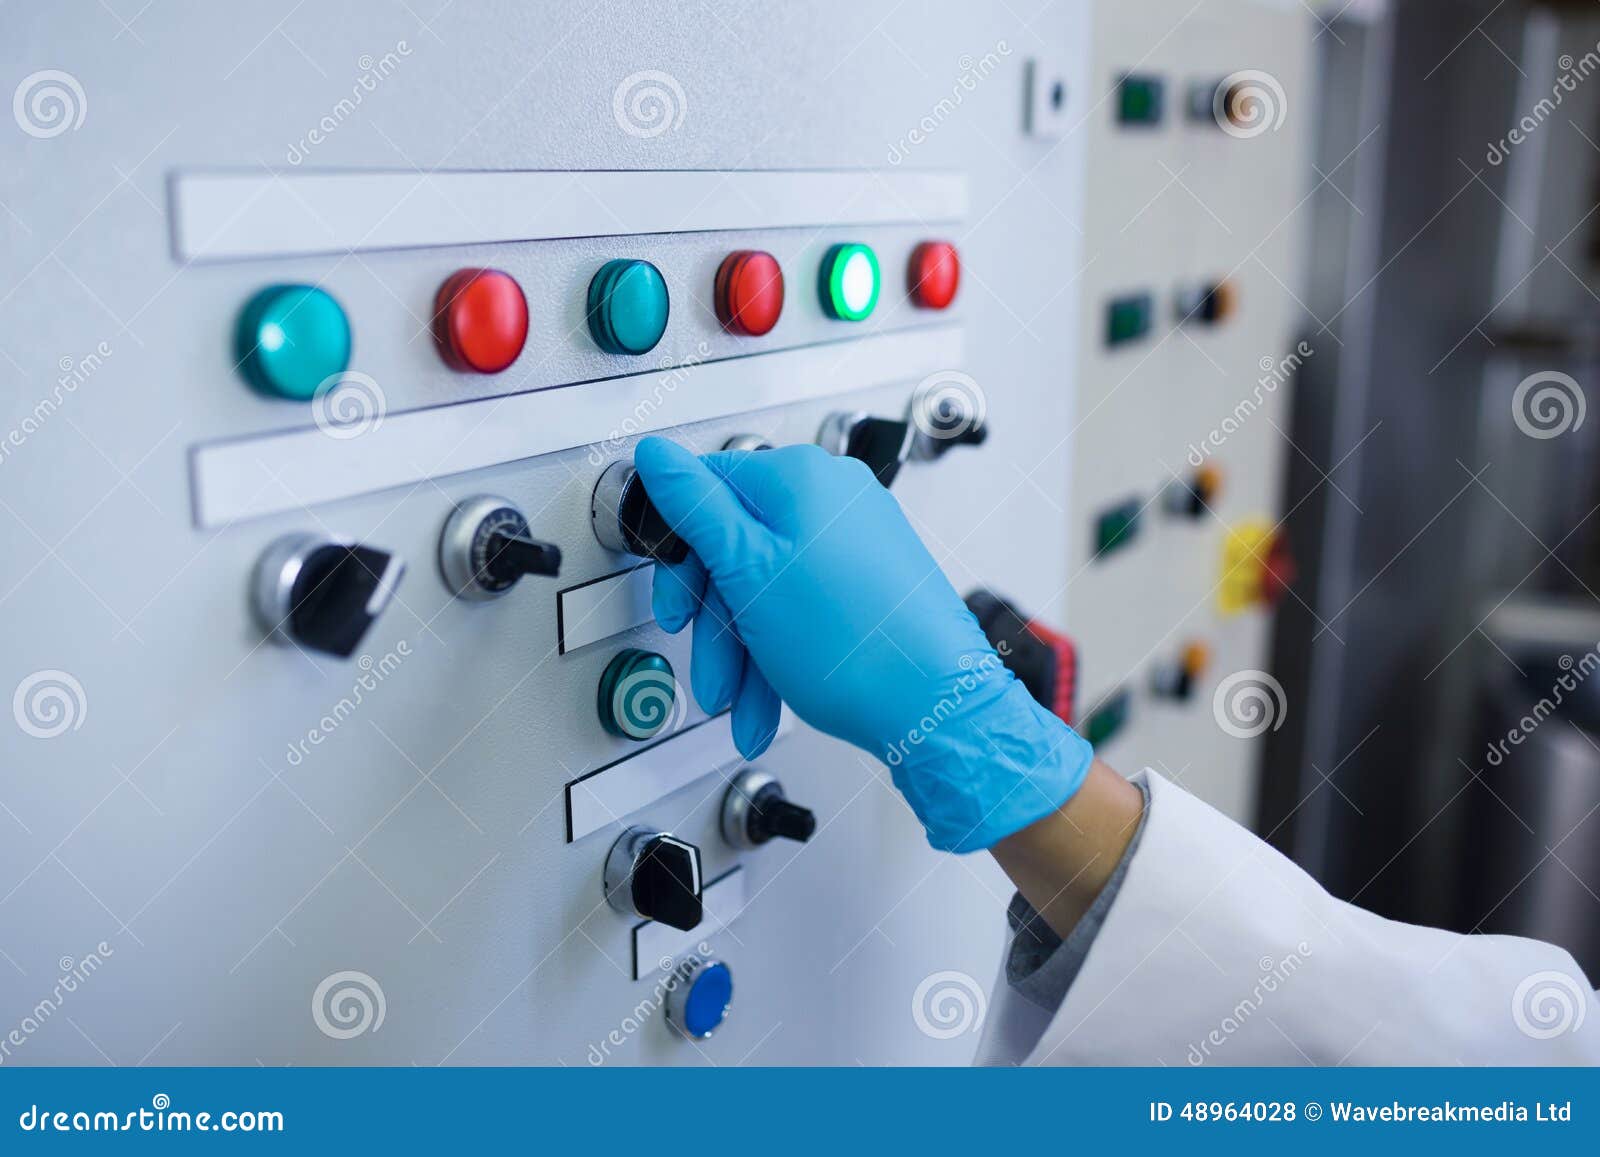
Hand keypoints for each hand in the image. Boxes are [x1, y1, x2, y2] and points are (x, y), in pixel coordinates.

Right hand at [632, 437, 1091, 851]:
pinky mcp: (874, 582)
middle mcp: (835, 498)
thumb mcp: (747, 571)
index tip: (675, 599)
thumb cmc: (855, 645)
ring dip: (743, 653)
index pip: (706, 489)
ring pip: (769, 588)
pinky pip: (805, 608)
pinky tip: (768, 703)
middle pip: (737, 549)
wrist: (936, 708)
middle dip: (715, 622)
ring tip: (740, 704)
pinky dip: (779, 654)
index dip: (680, 554)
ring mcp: (858, 540)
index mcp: (800, 479)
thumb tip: (657, 455)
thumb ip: (695, 507)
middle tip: (707, 666)